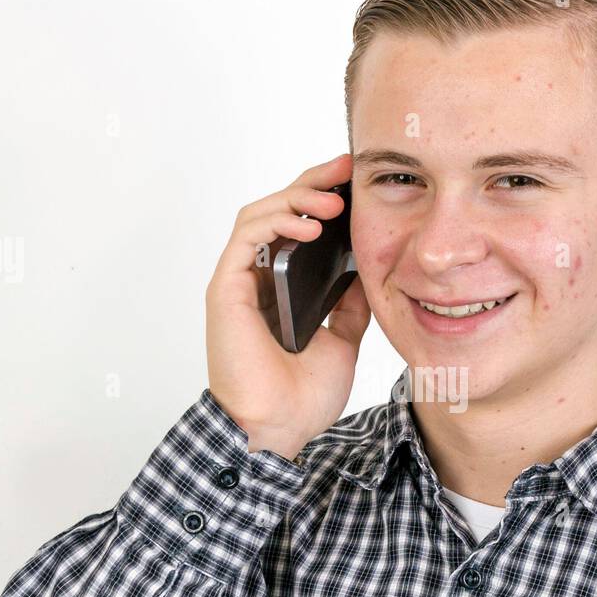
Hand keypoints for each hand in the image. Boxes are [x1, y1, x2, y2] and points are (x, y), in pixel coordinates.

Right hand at [205, 153, 370, 458]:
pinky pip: (247, 237)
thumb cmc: (301, 396)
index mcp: (281, 287)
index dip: (324, 197)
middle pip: (279, 210)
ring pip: (260, 214)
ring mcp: (239, 281)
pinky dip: (277, 221)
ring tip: (333, 200)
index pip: (298, 226)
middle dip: (313, 182)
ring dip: (298, 197)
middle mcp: (256, 278)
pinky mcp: (226, 288)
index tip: (356, 181)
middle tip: (346, 168)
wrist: (278, 429)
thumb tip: (370, 267)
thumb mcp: (343, 338)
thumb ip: (350, 302)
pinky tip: (310, 225)